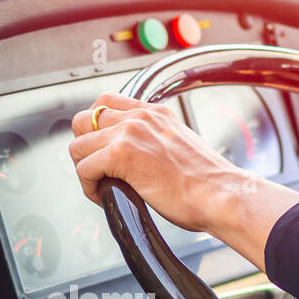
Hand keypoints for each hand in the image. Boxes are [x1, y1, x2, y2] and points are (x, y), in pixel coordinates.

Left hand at [69, 93, 298, 268]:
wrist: (220, 194)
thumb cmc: (206, 184)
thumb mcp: (179, 148)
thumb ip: (155, 143)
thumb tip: (137, 160)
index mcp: (154, 112)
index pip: (105, 102)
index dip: (95, 128)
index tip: (101, 150)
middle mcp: (139, 116)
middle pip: (84, 120)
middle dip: (84, 147)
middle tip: (97, 170)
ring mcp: (129, 133)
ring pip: (78, 146)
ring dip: (84, 169)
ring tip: (101, 186)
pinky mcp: (121, 155)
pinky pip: (84, 169)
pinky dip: (88, 186)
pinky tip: (103, 196)